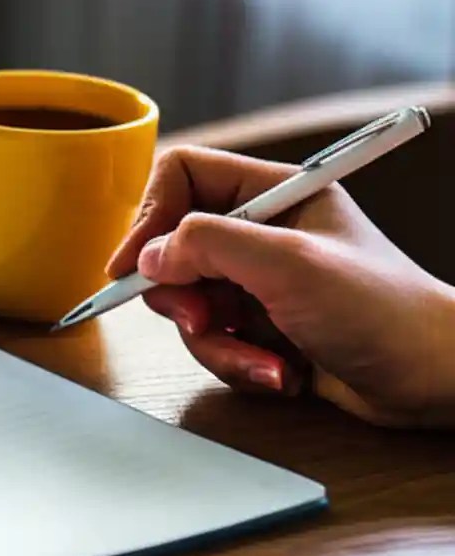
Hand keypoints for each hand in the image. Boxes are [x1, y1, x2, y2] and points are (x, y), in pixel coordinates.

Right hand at [107, 146, 454, 427]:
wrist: (433, 379)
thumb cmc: (382, 310)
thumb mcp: (289, 264)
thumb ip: (210, 246)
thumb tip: (149, 256)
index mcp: (273, 192)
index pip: (182, 176)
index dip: (149, 216)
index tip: (130, 266)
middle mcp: (261, 231)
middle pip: (172, 248)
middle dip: (181, 296)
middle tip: (203, 320)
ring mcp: (258, 281)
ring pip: (188, 305)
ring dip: (216, 344)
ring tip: (265, 361)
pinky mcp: (261, 326)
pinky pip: (213, 342)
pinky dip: (238, 364)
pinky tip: (282, 373)